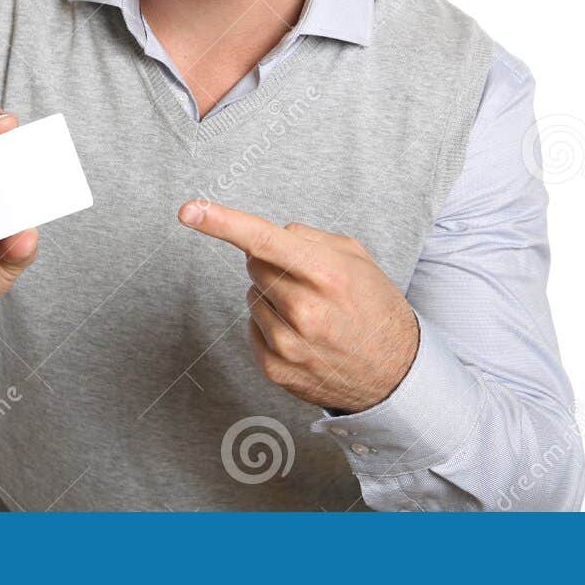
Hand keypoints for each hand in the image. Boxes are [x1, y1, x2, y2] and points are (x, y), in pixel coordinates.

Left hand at [177, 198, 418, 412]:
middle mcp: (303, 310)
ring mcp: (287, 343)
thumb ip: (307, 237)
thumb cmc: (375, 306)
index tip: (188, 210)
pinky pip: (251, 327)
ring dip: (271, 297)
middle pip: (254, 265)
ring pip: (251, 296)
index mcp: (325, 274)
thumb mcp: (356, 257)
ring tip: (311, 312)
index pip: (262, 240)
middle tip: (307, 281)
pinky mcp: (275, 369)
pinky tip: (302, 335)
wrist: (396, 374)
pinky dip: (269, 324)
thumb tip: (263, 239)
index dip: (221, 222)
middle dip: (273, 264)